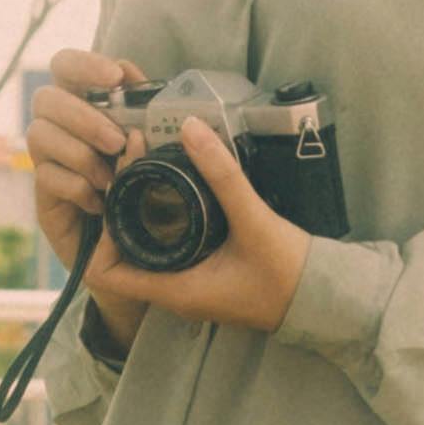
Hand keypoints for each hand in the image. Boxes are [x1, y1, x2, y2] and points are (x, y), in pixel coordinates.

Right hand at [26, 49, 143, 269]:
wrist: (139, 245)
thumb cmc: (148, 183)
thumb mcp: (153, 142)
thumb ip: (141, 108)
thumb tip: (130, 74)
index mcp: (84, 103)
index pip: (64, 66)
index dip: (83, 65)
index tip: (114, 78)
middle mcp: (58, 126)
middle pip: (45, 99)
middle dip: (83, 118)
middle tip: (117, 141)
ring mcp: (46, 160)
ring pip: (39, 135)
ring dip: (79, 153)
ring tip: (111, 177)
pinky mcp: (43, 194)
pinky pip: (45, 177)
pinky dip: (77, 187)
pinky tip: (101, 202)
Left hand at [92, 116, 311, 341]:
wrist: (323, 297)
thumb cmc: (289, 272)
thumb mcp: (254, 220)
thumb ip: (221, 175)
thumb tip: (188, 128)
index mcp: (174, 290)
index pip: (104, 273)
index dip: (100, 234)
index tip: (117, 193)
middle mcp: (174, 293)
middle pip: (121, 255)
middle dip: (119, 209)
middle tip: (131, 164)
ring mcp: (189, 286)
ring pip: (144, 251)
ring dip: (139, 212)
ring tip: (146, 168)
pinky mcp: (204, 275)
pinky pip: (166, 250)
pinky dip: (160, 221)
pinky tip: (173, 190)